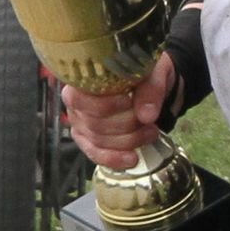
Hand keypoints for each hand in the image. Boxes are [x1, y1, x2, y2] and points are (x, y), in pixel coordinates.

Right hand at [61, 52, 174, 170]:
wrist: (149, 83)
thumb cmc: (145, 72)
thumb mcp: (154, 71)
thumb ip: (151, 89)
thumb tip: (146, 116)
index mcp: (84, 77)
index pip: (81, 97)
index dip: (107, 105)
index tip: (131, 103)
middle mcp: (76, 100)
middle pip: (94, 122)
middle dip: (127, 125)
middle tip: (150, 121)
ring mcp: (79, 121)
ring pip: (98, 140)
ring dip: (128, 141)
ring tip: (150, 132)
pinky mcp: (86, 138)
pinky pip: (95, 153)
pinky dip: (113, 158)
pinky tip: (131, 159)